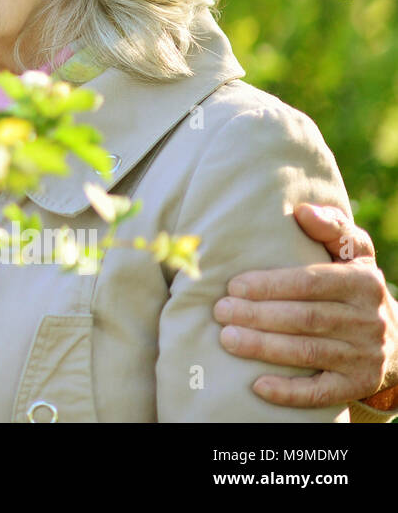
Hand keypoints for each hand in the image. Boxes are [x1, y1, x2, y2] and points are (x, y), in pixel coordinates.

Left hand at [213, 203, 397, 409]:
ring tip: (227, 339)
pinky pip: (321, 392)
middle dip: (258, 315)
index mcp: (363, 282)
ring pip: (309, 351)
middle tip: (220, 311)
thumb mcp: (353, 253)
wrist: (395, 338)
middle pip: (305, 317)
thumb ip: (331, 227)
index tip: (234, 286)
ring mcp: (365, 355)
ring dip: (264, 347)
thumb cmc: (353, 286)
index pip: (310, 282)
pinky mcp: (358, 385)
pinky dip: (290, 392)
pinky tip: (258, 386)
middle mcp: (369, 320)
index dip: (270, 285)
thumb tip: (302, 210)